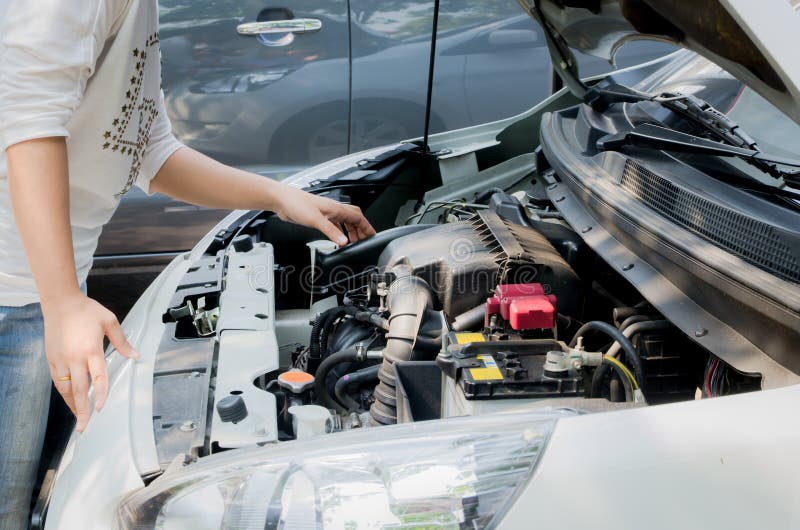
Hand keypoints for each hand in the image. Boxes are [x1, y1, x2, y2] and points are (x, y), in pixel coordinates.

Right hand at [42, 293, 138, 431]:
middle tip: (85, 425)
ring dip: (72, 404)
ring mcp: (60, 359)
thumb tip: (136, 356)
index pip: (97, 378)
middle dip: (82, 409)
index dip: (100, 395)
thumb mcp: (109, 322)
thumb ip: (122, 341)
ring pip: (65, 388)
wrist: (60, 302)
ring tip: (78, 417)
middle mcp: (73, 357)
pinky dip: (63, 393)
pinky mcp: (52, 359)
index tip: (101, 408)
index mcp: (90, 349)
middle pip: (79, 389)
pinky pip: (57, 381)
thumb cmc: (86, 310)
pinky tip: (69, 399)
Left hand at [274, 185, 375, 244]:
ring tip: (353, 242)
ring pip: (345, 222)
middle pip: (354, 219)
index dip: (367, 227)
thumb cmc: (296, 203)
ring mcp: (326, 213)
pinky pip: (335, 224)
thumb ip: (331, 232)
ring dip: (351, 231)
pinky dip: (340, 231)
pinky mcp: (319, 217)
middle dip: (361, 230)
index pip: (358, 217)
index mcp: (336, 208)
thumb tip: (344, 242)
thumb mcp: (316, 220)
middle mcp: (333, 209)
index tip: (373, 236)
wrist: (281, 200)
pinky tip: (338, 238)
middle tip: (364, 241)